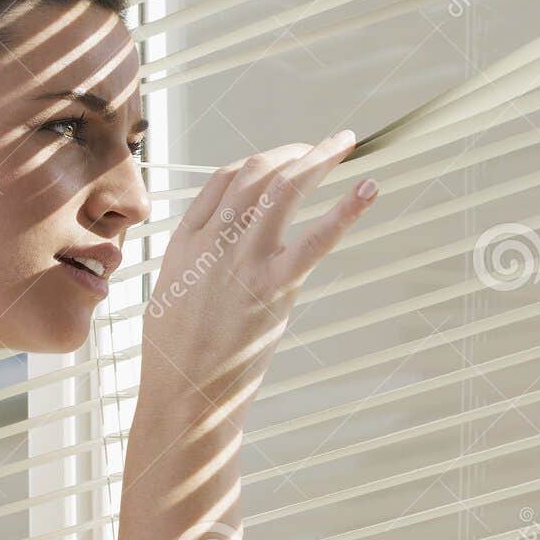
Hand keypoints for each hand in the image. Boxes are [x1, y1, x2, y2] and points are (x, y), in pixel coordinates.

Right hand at [141, 130, 377, 416]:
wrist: (181, 396)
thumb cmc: (174, 358)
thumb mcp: (169, 297)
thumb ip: (193, 267)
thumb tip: (214, 258)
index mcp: (185, 241)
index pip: (224, 179)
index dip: (258, 162)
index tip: (282, 160)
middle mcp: (214, 241)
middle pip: (256, 173)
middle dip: (293, 151)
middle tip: (324, 147)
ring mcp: (243, 261)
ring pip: (283, 188)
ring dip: (319, 157)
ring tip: (345, 143)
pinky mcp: (273, 287)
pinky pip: (315, 239)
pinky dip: (346, 210)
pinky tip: (370, 189)